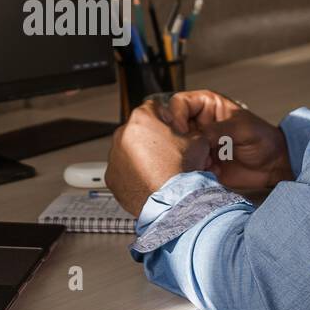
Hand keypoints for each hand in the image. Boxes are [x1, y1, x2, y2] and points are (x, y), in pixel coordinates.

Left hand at [106, 101, 210, 215]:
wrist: (172, 201)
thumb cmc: (181, 172)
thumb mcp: (198, 140)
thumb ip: (191, 130)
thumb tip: (192, 133)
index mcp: (142, 119)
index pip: (154, 108)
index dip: (166, 118)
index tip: (172, 129)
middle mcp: (123, 134)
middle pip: (139, 130)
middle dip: (151, 139)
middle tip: (167, 152)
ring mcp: (114, 156)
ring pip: (128, 151)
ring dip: (141, 157)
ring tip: (159, 169)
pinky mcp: (111, 177)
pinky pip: (122, 171)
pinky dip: (133, 174)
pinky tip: (149, 180)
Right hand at [165, 89, 292, 190]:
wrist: (273, 166)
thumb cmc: (263, 139)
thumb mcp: (242, 128)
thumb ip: (218, 130)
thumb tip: (197, 138)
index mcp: (207, 106)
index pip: (179, 103)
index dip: (176, 114)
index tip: (182, 129)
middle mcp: (198, 123)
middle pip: (172, 126)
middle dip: (179, 139)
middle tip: (192, 149)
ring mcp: (198, 144)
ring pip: (176, 147)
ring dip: (187, 155)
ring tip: (207, 162)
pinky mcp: (200, 163)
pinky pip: (186, 165)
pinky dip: (194, 169)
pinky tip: (211, 171)